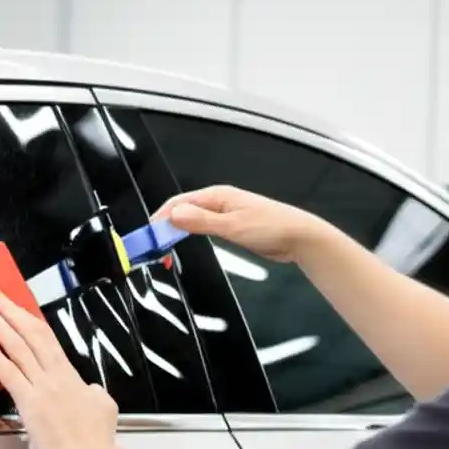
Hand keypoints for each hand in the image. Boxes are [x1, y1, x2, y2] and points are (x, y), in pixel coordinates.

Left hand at [0, 283, 119, 448]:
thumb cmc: (97, 439)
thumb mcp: (102, 405)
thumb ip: (91, 392)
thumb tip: (87, 389)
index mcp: (69, 373)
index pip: (45, 336)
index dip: (26, 316)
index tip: (12, 302)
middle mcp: (53, 374)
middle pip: (27, 332)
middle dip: (6, 308)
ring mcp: (41, 387)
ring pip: (16, 346)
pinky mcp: (29, 404)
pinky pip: (9, 373)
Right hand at [153, 184, 327, 263]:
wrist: (300, 237)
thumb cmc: (272, 227)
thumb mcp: (234, 226)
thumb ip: (202, 221)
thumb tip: (174, 216)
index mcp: (217, 196)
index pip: (177, 204)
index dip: (160, 220)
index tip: (149, 238)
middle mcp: (217, 202)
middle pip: (181, 212)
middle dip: (164, 229)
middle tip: (154, 250)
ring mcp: (223, 214)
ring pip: (189, 221)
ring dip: (174, 234)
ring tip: (164, 252)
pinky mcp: (229, 226)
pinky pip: (200, 228)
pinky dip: (188, 237)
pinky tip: (183, 247)